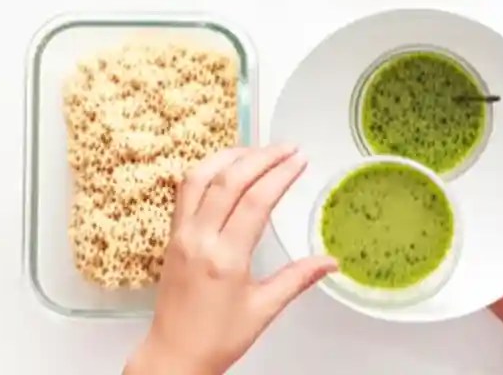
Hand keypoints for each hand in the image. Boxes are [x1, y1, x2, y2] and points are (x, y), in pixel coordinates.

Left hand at [126, 145, 336, 374]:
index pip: (255, 201)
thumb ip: (298, 279)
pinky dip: (206, 170)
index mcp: (225, 258)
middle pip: (229, 180)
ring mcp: (181, 235)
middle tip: (287, 148)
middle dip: (261, 157)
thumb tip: (331, 261)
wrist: (173, 355)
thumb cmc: (216, 338)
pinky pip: (185, 190)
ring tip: (256, 150)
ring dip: (229, 157)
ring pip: (200, 177)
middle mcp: (199, 240)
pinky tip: (225, 168)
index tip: (300, 160)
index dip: (280, 175)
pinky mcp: (171, 236)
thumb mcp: (264, 309)